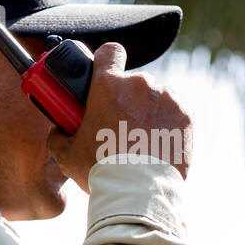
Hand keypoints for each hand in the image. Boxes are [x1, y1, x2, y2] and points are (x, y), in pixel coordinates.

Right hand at [47, 43, 192, 192]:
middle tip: (119, 126)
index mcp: (108, 85)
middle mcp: (140, 83)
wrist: (139, 192)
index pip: (109, 52)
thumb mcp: (67, 154)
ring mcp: (166, 97)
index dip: (107, 62)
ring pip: (155, 97)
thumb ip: (60, 134)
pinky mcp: (186, 114)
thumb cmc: (101, 171)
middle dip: (127, 99)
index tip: (106, 75)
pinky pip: (175, 112)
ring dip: (148, 112)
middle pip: (133, 82)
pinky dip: (168, 124)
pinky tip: (159, 144)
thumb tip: (58, 130)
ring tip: (141, 141)